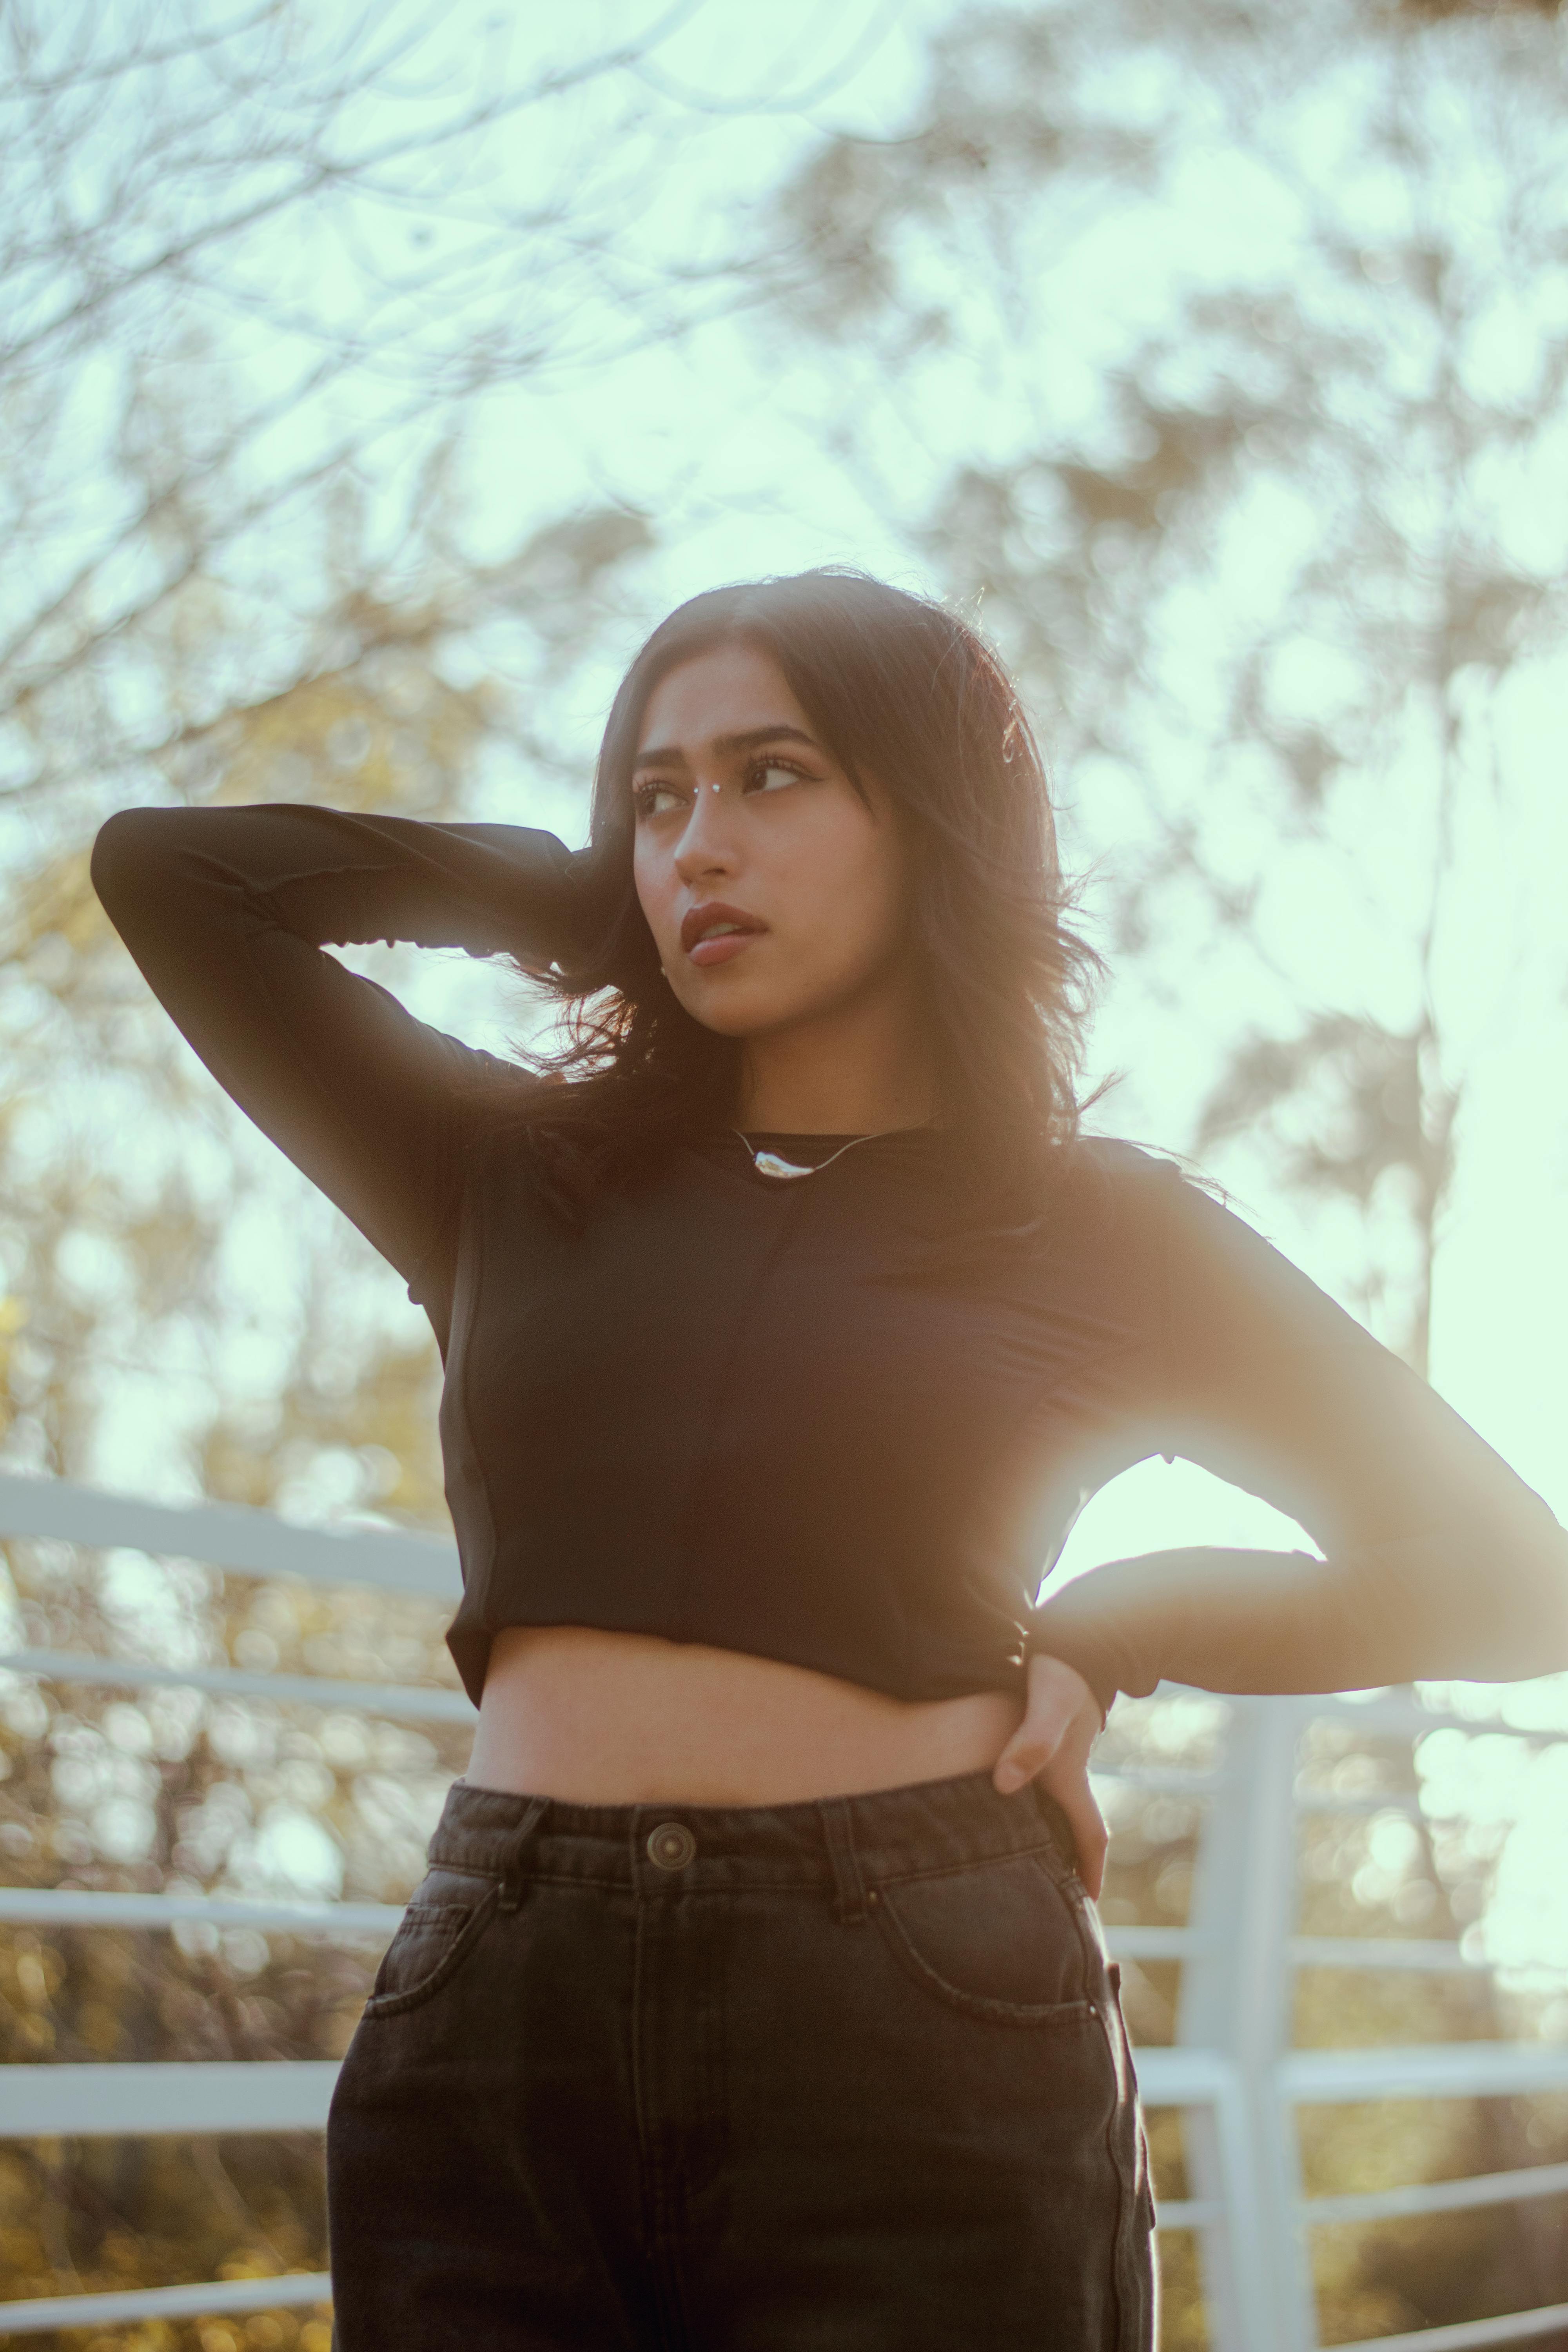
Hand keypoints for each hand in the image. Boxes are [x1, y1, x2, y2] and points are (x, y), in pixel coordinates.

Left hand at [990, 1652, 1107, 1897]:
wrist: (1072, 1632)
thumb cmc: (1060, 1668)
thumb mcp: (1048, 1702)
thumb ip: (1031, 1740)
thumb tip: (1006, 1784)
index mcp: (1072, 1776)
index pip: (1090, 1837)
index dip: (1090, 1874)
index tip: (1088, 1910)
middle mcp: (1067, 1773)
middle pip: (1070, 1833)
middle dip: (1065, 1868)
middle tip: (1045, 1902)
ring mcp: (1055, 1757)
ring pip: (1050, 1811)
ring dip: (1043, 1838)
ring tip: (1014, 1866)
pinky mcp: (1038, 1739)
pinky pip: (1034, 1785)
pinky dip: (1025, 1806)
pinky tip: (996, 1805)